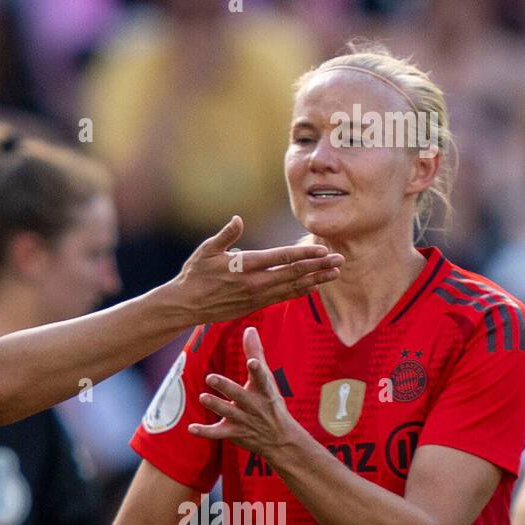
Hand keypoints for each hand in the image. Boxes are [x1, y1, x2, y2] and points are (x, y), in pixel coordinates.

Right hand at [170, 217, 341, 323]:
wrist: (185, 305)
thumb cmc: (194, 274)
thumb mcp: (205, 250)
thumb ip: (225, 235)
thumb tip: (238, 219)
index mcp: (243, 266)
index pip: (280, 259)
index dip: (303, 254)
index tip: (322, 250)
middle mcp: (253, 283)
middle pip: (292, 274)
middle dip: (318, 267)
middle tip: (339, 260)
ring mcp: (256, 296)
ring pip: (292, 288)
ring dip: (315, 280)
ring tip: (334, 273)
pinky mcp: (255, 306)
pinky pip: (283, 297)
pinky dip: (300, 291)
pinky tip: (314, 286)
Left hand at [189, 327, 302, 458]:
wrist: (280, 439)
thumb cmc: (270, 402)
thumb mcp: (267, 380)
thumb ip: (256, 354)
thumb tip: (249, 328)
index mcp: (263, 390)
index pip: (262, 378)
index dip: (258, 370)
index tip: (253, 362)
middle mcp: (253, 404)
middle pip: (238, 395)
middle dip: (226, 387)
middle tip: (211, 378)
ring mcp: (243, 420)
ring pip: (227, 412)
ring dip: (215, 405)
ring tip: (202, 397)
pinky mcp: (234, 432)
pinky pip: (217, 433)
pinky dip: (204, 431)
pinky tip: (191, 428)